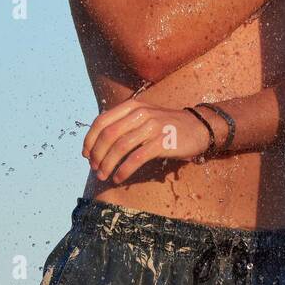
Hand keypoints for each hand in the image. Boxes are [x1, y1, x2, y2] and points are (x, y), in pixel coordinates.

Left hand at [82, 97, 213, 183]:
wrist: (198, 127)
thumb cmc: (167, 125)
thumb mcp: (144, 116)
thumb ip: (123, 123)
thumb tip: (97, 144)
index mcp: (132, 106)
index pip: (102, 121)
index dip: (90, 139)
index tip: (85, 154)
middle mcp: (140, 114)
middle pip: (108, 135)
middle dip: (97, 154)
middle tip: (94, 168)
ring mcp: (152, 127)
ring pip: (120, 147)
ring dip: (108, 165)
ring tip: (103, 176)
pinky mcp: (162, 142)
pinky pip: (136, 158)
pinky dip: (124, 170)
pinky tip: (119, 178)